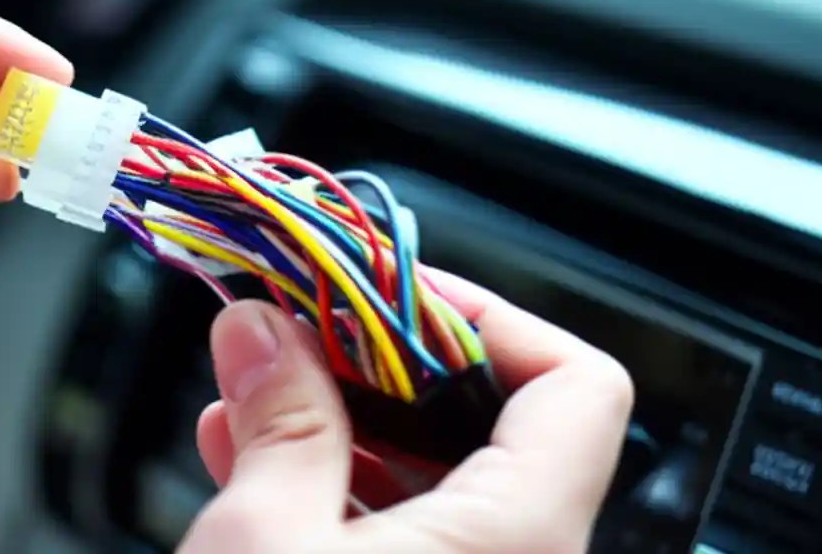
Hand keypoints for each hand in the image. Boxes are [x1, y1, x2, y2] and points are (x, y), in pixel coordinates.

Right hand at [182, 273, 634, 553]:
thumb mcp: (266, 541)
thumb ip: (278, 421)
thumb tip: (263, 329)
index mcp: (519, 534)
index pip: (577, 382)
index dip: (482, 317)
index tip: (381, 292)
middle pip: (484, 417)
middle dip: (375, 359)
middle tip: (298, 326)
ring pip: (430, 477)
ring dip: (339, 419)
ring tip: (251, 387)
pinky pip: (394, 531)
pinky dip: (327, 485)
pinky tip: (245, 459)